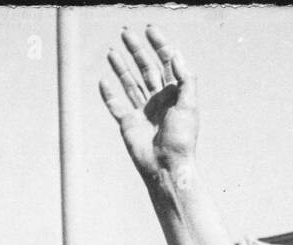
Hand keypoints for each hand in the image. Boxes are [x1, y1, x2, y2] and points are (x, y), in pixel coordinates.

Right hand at [99, 26, 197, 185]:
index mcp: (174, 95)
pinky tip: (103, 81)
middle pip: (146, 69)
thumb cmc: (181, 140)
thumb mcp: (189, 107)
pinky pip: (115, 105)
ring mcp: (142, 111)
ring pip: (130, 83)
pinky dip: (108, 94)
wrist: (166, 166)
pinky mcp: (128, 123)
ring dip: (122, 66)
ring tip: (112, 50)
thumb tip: (176, 55)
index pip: (166, 64)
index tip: (150, 30)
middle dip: (137, 50)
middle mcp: (158, 101)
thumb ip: (185, 80)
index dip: (159, 46)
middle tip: (126, 32)